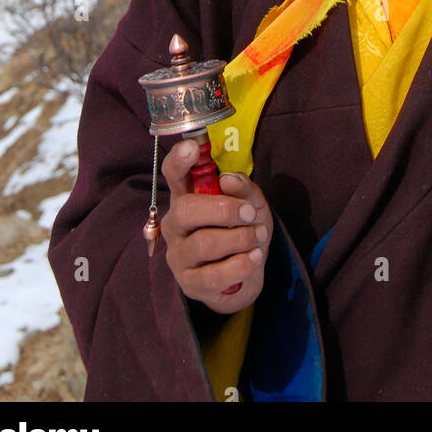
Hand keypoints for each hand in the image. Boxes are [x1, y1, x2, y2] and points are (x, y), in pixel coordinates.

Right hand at [160, 137, 272, 314]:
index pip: (173, 174)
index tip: (192, 147)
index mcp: (187, 197)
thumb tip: (228, 180)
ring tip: (258, 236)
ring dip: (239, 238)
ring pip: (203, 243)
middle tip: (250, 213)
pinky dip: (241, 264)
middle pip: (186, 209)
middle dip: (224, 209)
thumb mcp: (252, 204)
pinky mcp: (189, 284)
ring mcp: (179, 256)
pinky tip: (254, 257)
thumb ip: (244, 189)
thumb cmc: (242, 230)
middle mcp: (176, 224)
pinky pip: (214, 275)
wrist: (246, 275)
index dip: (179, 159)